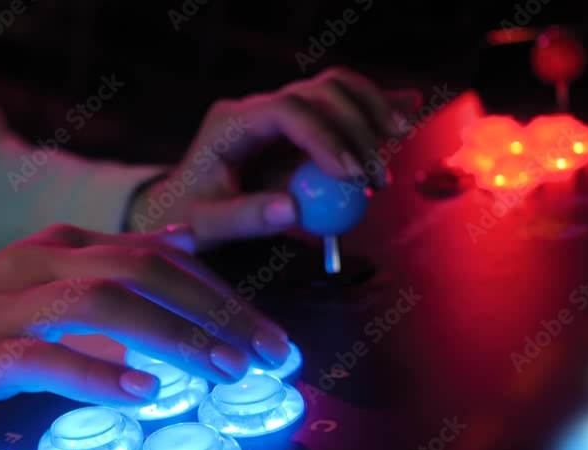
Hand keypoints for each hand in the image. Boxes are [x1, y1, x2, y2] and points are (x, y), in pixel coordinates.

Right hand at [0, 224, 291, 420]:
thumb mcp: (44, 281)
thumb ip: (110, 263)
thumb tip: (181, 242)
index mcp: (62, 245)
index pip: (159, 256)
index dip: (220, 291)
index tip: (267, 332)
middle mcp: (42, 261)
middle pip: (146, 271)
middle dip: (217, 312)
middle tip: (270, 354)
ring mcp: (11, 303)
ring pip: (106, 303)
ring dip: (175, 336)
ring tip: (226, 370)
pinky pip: (48, 357)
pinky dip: (99, 371)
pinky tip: (142, 389)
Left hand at [127, 67, 419, 246]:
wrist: (181, 205)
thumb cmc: (189, 216)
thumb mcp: (206, 225)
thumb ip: (244, 218)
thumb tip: (292, 210)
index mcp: (231, 124)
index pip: (286, 110)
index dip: (324, 136)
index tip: (350, 176)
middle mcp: (257, 108)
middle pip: (319, 91)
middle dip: (357, 129)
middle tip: (376, 178)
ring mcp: (279, 109)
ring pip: (335, 87)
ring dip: (372, 112)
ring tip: (397, 147)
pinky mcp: (298, 122)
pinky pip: (341, 104)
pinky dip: (373, 108)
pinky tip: (406, 116)